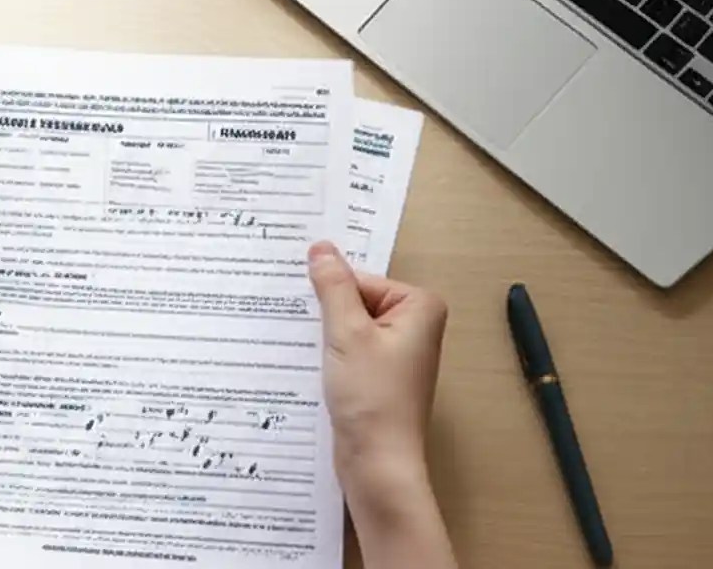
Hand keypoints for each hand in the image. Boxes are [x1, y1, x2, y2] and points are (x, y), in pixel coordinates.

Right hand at [307, 241, 446, 490]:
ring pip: (348, 327)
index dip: (330, 295)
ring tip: (302, 349)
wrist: (377, 464)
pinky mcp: (379, 377)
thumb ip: (332, 287)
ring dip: (324, 337)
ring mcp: (397, 354)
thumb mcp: (347, 333)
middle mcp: (415, 326)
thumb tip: (320, 248)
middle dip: (326, 314)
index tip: (301, 306)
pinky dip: (328, 356)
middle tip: (292, 323)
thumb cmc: (372, 399)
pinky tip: (309, 367)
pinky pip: (349, 351)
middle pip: (355, 301)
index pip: (360, 280)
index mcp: (419, 306)